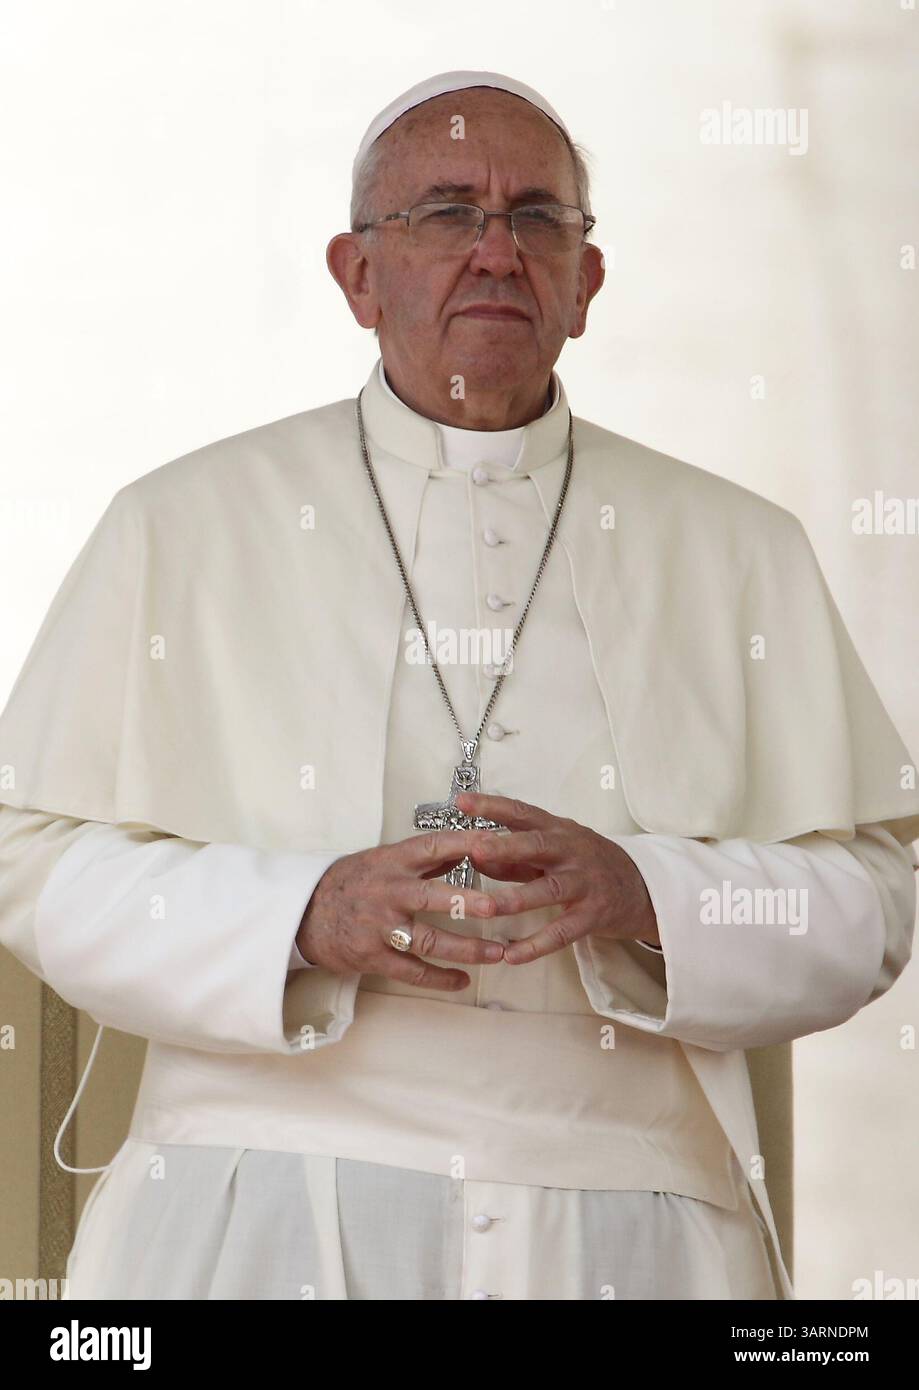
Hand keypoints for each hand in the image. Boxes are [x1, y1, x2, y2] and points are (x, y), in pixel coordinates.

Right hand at [295, 830, 504, 988]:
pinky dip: (439, 978)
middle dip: (465, 902)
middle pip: (431, 896)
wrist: (303, 915)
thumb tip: (466, 848)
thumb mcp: (382, 860)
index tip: (495, 842)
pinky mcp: (372, 956)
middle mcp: (387, 892)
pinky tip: (462, 980)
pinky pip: (411, 970)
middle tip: (496, 907)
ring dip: (466, 949)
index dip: (463, 843)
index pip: (431, 847)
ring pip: (428, 940)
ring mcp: (379, 927)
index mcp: (391, 862)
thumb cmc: (350, 883)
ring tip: (496, 953)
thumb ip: (423, 858)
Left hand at [454, 792, 660, 963]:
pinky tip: (511, 955)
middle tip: (474, 848)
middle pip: (536, 845)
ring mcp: (584, 883)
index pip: (523, 812)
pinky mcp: (593, 915)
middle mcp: (571, 851)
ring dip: (516, 899)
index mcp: (558, 830)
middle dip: (505, 846)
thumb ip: (514, 856)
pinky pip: (562, 932)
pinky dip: (536, 945)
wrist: (642, 888)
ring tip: (487, 909)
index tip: (462, 802)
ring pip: (548, 889)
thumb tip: (473, 855)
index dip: (493, 806)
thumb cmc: (586, 865)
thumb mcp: (552, 852)